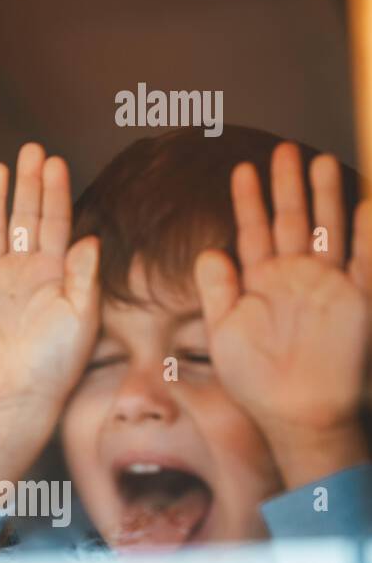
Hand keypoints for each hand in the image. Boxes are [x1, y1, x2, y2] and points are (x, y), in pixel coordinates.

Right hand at [0, 143, 99, 485]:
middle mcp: (23, 274)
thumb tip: (93, 238)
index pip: (56, 223)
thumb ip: (84, 278)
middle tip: (29, 148)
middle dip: (27, 183)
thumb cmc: (53, 366)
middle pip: (24, 217)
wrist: (12, 399)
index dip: (55, 191)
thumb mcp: (79, 320)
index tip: (55, 161)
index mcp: (54, 275)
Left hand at [194, 143, 369, 487]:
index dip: (249, 201)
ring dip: (326, 198)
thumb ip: (216, 290)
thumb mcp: (224, 333)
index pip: (253, 231)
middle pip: (293, 220)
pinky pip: (365, 261)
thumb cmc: (256, 380)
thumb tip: (207, 250)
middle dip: (288, 185)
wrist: (296, 414)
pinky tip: (366, 204)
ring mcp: (328, 286)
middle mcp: (295, 278)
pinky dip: (367, 234)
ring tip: (319, 162)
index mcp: (262, 283)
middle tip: (283, 149)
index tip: (242, 169)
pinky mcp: (358, 301)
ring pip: (329, 230)